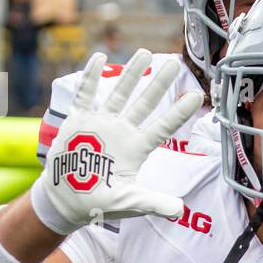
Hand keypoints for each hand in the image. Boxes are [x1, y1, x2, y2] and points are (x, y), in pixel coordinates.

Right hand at [30, 49, 202, 232]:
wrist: (65, 200)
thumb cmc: (98, 202)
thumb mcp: (128, 203)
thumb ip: (152, 202)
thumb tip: (180, 210)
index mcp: (136, 149)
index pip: (163, 127)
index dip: (179, 112)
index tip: (197, 95)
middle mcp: (122, 131)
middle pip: (145, 103)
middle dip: (159, 83)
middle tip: (174, 63)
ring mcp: (101, 124)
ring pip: (119, 93)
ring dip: (131, 74)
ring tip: (144, 53)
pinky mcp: (78, 121)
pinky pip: (86, 95)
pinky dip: (91, 77)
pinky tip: (99, 57)